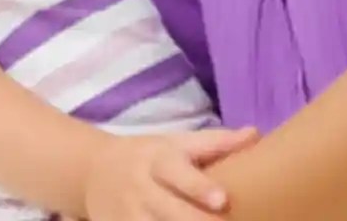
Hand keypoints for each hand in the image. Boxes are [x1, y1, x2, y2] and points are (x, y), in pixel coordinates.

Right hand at [84, 127, 258, 219]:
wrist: (91, 170)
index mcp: (158, 161)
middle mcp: (141, 189)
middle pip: (173, 212)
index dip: (198, 187)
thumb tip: (255, 134)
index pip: (178, 173)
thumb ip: (214, 143)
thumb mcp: (174, 143)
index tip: (222, 199)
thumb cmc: (147, 157)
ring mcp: (128, 215)